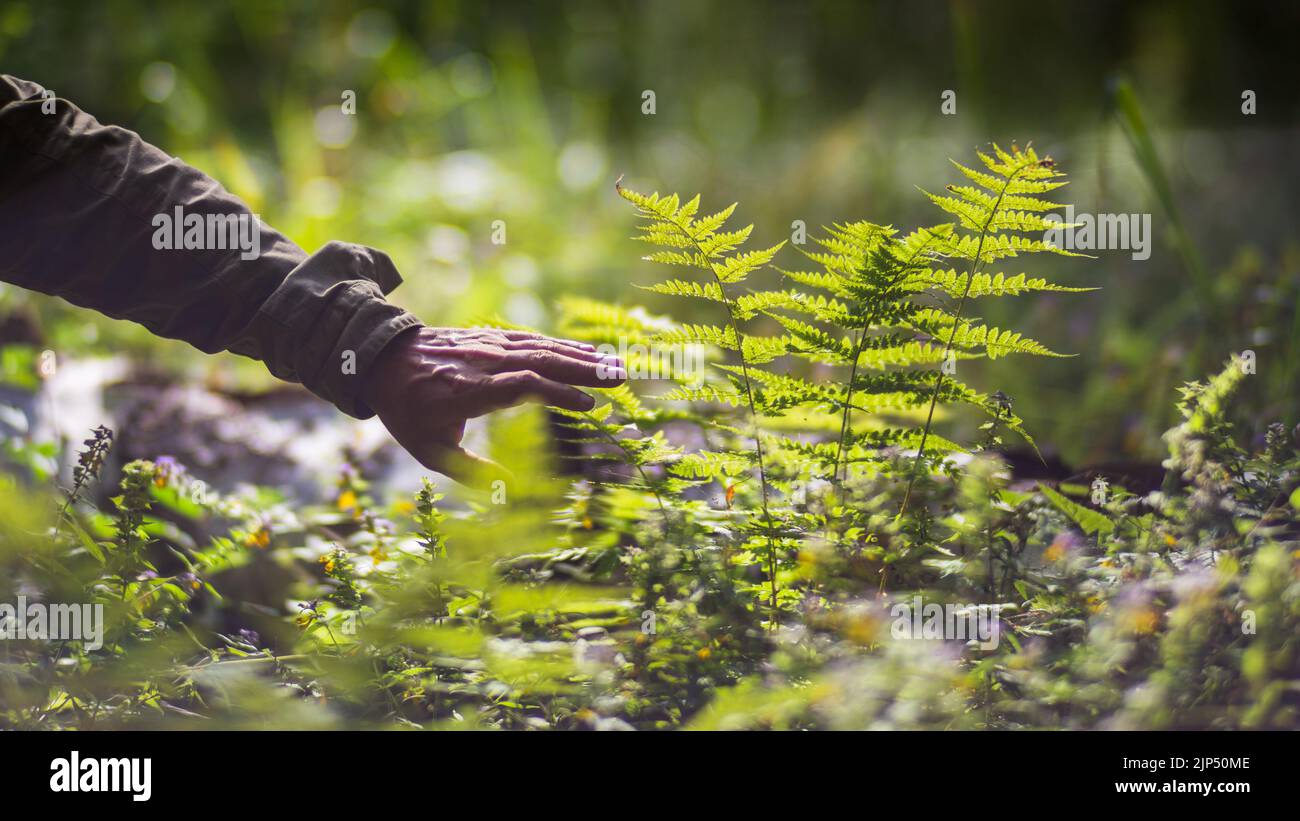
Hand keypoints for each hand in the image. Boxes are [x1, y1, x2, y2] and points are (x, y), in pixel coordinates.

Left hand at [361, 326, 624, 485]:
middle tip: (620, 378)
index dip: (556, 395)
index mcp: (466, 391)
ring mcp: (487, 346)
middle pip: (539, 361)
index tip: (588, 408)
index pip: (519, 387)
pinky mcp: (491, 338)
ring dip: (581, 356)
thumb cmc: (407, 411)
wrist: (382, 359)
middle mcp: (481, 363)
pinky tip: (589, 351)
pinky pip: (532, 339)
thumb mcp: (429, 449)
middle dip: (582, 370)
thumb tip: (513, 489)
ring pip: (540, 347)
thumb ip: (472, 470)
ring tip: (617, 366)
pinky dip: (563, 345)